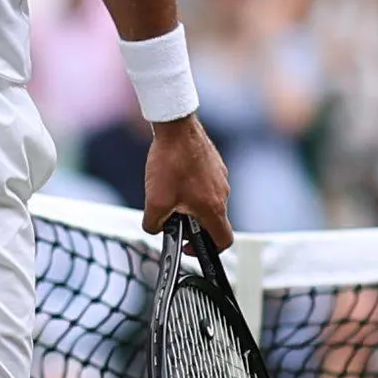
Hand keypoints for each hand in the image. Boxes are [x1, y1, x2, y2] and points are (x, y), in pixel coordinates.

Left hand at [142, 113, 233, 248]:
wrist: (176, 126)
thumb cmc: (169, 162)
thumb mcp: (155, 201)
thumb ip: (154, 225)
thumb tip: (155, 229)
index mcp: (213, 208)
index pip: (224, 241)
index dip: (208, 251)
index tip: (189, 245)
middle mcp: (223, 194)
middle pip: (213, 222)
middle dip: (192, 226)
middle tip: (172, 218)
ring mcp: (221, 178)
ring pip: (208, 202)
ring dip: (191, 206)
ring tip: (169, 195)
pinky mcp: (215, 165)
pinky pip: (206, 185)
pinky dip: (192, 188)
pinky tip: (174, 178)